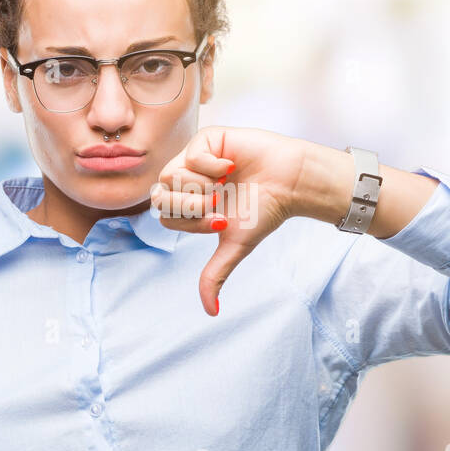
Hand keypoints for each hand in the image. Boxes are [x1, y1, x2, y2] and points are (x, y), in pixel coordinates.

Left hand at [151, 125, 312, 315]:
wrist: (290, 184)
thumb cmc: (264, 210)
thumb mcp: (235, 245)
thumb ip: (215, 274)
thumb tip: (210, 311)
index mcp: (189, 203)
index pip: (166, 217)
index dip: (192, 224)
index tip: (221, 222)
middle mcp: (187, 180)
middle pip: (160, 197)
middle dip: (190, 207)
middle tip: (219, 204)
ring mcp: (194, 157)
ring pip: (170, 175)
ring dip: (201, 187)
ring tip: (225, 187)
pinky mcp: (207, 139)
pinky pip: (191, 154)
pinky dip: (212, 167)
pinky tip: (231, 168)